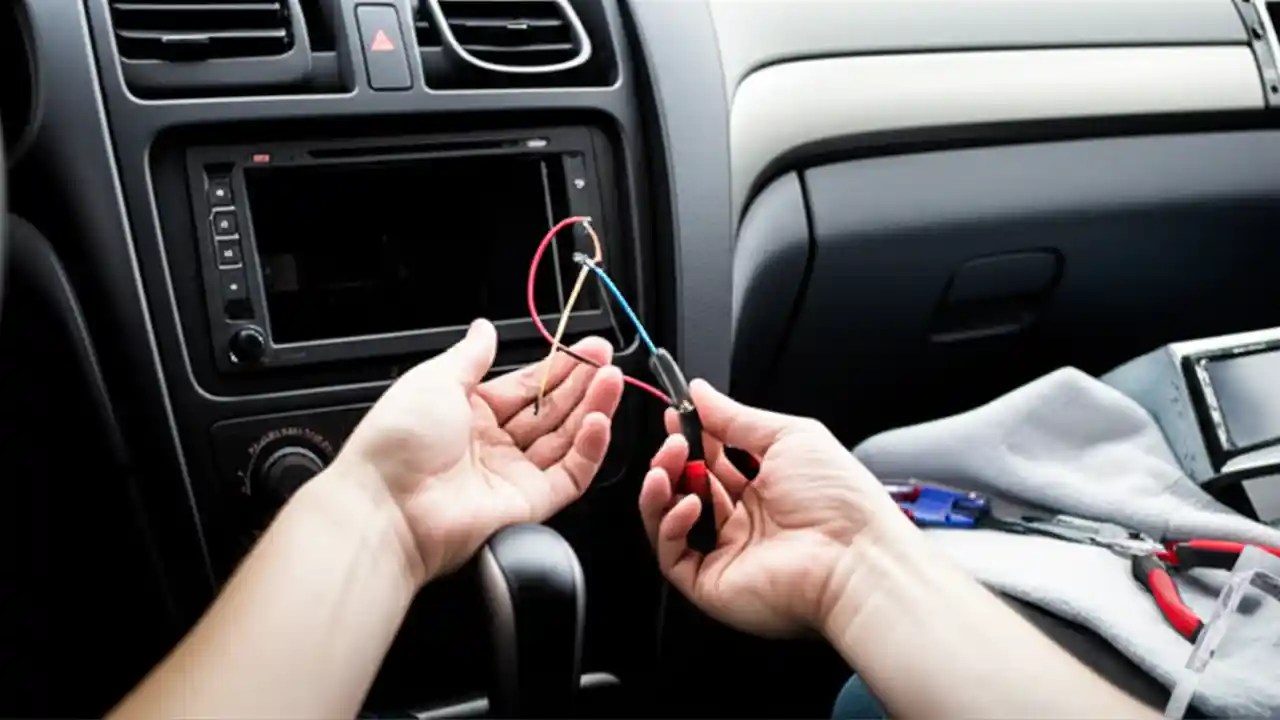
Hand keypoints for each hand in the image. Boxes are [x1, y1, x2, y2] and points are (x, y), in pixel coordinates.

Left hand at [333, 319, 624, 584]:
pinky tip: (600, 421)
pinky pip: (570, 475)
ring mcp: (513, 475)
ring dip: (593, 409)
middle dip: (582, 384)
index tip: (586, 348)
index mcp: (469, 414)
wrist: (387, 507)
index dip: (558, 367)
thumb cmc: (399, 442)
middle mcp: (493, 445)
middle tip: (608, 361)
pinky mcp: (530, 504)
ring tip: (613, 382)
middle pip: (550, 411)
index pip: (526, 386)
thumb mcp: (434, 380)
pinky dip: (589, 449)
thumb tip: (484, 328)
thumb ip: (471, 355)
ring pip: (566, 439)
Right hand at [639, 381, 912, 636]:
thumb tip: (699, 391)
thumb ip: (736, 416)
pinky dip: (668, 525)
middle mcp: (742, 520)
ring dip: (660, 487)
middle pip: (687, 486)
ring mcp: (725, 552)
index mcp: (764, 487)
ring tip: (667, 465)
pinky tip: (688, 504)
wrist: (855, 557)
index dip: (690, 437)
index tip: (675, 413)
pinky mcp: (710, 583)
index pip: (712, 459)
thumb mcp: (788, 437)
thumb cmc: (838, 498)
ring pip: (670, 518)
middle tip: (672, 440)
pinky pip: (672, 554)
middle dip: (673, 459)